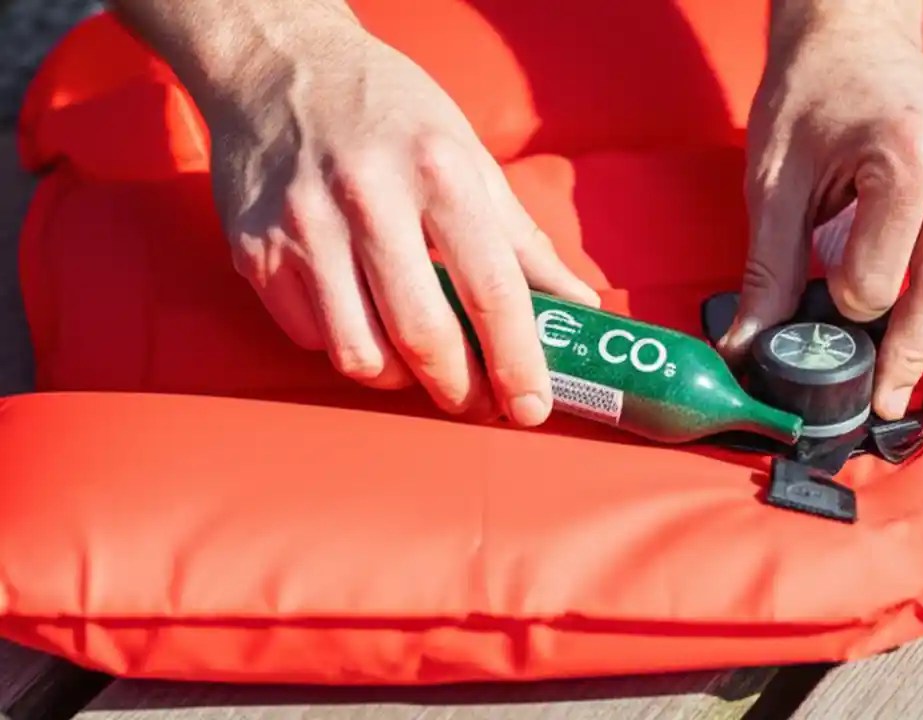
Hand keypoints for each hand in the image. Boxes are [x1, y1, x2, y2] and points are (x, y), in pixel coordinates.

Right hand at [201, 14, 598, 424]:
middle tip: (479, 403)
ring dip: (402, 378)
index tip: (531, 406)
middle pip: (423, 335)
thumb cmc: (389, 112)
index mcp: (438, 172)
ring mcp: (302, 227)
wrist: (277, 65)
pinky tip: (363, 319)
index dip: (517, 361)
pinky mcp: (253, 251)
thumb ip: (524, 242)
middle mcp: (367, 199)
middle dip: (460, 390)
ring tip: (422, 364)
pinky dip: (346, 345)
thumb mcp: (470, 157)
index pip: (491, 290)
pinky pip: (309, 337)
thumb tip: (577, 307)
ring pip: (359, 353)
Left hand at [719, 7, 922, 420]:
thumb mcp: (775, 179)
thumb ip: (769, 269)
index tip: (820, 325)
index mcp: (905, 159)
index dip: (845, 315)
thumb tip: (748, 347)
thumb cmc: (811, 94)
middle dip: (913, 362)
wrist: (855, 32)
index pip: (878, 278)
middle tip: (887, 408)